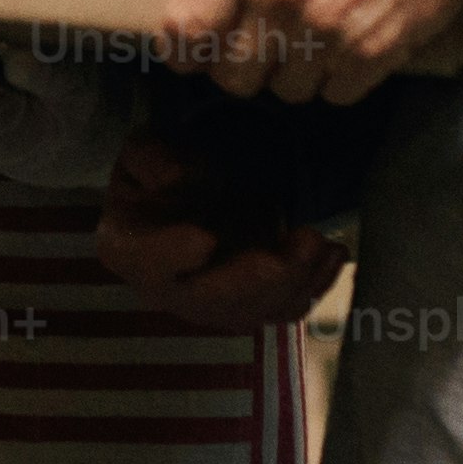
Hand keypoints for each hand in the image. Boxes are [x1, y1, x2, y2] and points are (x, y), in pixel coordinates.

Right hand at [91, 132, 350, 328]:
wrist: (184, 203)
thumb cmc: (159, 176)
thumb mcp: (143, 152)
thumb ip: (153, 159)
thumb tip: (180, 178)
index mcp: (129, 250)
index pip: (144, 260)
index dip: (172, 254)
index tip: (203, 238)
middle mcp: (169, 290)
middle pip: (210, 299)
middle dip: (254, 280)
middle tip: (284, 251)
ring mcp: (214, 306)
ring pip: (256, 310)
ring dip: (293, 282)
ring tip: (318, 241)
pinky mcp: (251, 307)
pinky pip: (285, 310)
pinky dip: (314, 287)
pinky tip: (334, 254)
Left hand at [150, 0, 462, 101]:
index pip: (185, 30)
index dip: (179, 42)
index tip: (187, 38)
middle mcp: (283, 0)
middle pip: (231, 74)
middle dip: (232, 60)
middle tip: (244, 36)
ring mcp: (332, 32)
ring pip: (284, 90)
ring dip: (283, 71)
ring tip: (292, 40)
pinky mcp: (378, 53)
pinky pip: (336, 94)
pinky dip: (332, 80)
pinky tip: (336, 48)